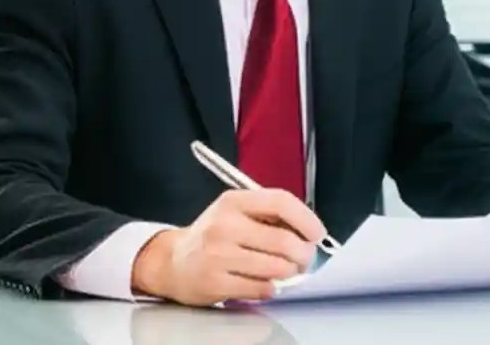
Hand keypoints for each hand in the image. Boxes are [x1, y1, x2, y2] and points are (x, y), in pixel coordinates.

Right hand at [132, 189, 325, 305]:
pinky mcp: (214, 283)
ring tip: (287, 270)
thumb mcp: (236, 212)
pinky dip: (271, 288)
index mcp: (233, 201)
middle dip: (304, 253)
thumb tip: (309, 232)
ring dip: (290, 272)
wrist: (171, 262)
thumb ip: (270, 216)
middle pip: (284, 240)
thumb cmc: (214, 236)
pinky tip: (265, 282)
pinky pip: (261, 288)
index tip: (318, 233)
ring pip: (276, 267)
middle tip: (306, 259)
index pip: (281, 202)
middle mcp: (224, 226)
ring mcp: (217, 255)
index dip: (307, 219)